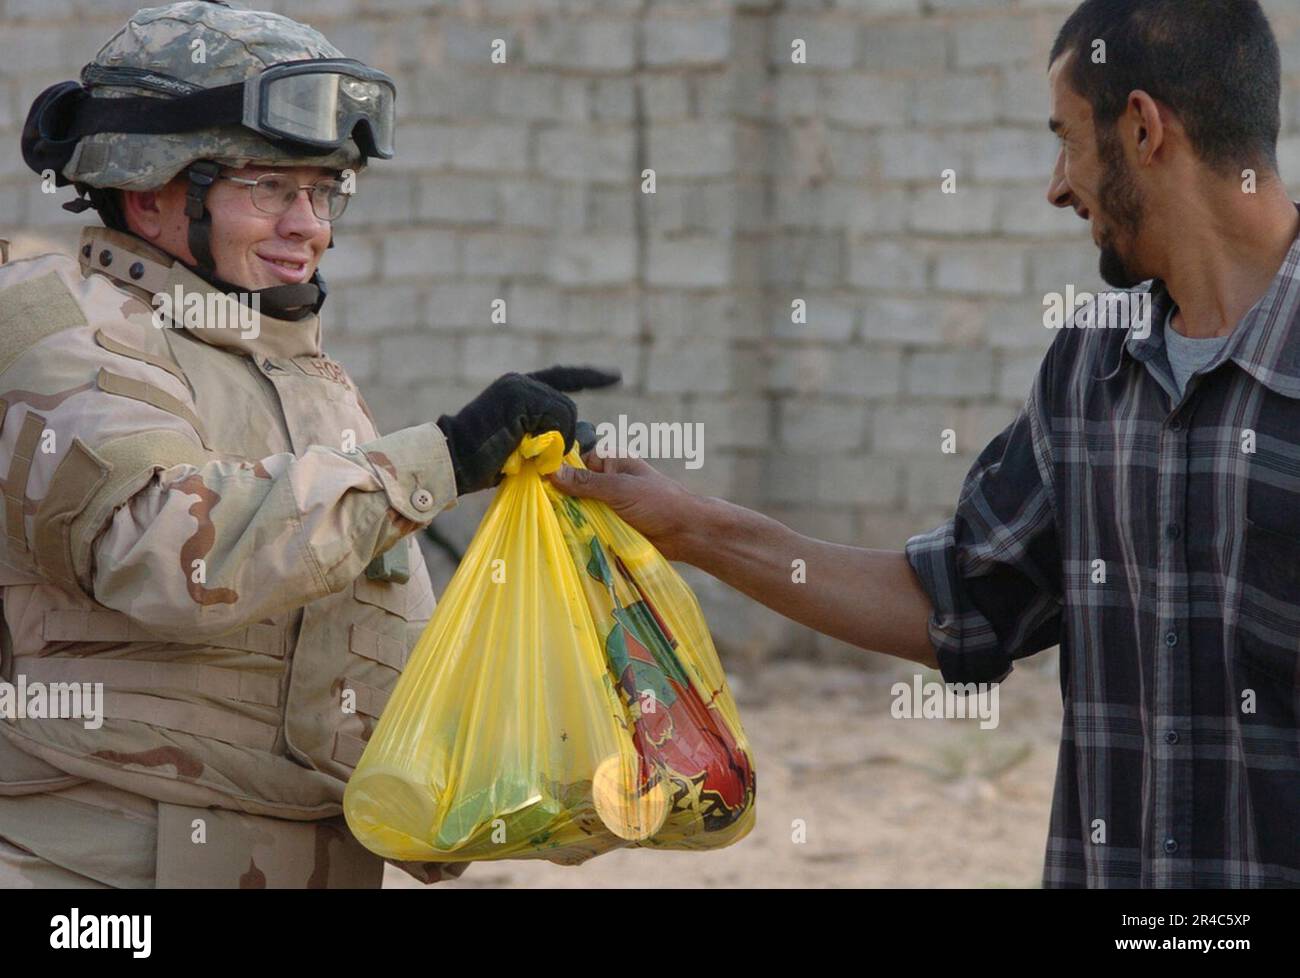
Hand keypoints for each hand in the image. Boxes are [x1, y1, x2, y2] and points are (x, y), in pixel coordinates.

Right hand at [437, 366, 619, 494]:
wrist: (453, 460)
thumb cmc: (481, 462)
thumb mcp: (522, 446)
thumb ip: (549, 437)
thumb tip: (588, 434)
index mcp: (519, 388)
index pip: (563, 377)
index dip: (590, 377)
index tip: (616, 376)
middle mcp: (520, 382)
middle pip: (567, 404)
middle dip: (566, 434)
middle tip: (544, 458)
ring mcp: (519, 387)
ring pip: (565, 411)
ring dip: (558, 440)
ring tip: (534, 457)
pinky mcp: (519, 397)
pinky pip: (557, 416)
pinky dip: (553, 438)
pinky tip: (532, 452)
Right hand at [548, 452, 704, 561]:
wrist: (686, 532)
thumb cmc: (659, 502)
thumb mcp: (619, 488)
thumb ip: (586, 482)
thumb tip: (551, 471)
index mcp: (610, 461)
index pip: (574, 462)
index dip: (557, 470)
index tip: (535, 481)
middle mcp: (606, 481)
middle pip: (572, 488)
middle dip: (560, 498)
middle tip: (539, 508)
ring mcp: (607, 505)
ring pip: (578, 509)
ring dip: (569, 518)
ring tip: (549, 524)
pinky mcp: (610, 526)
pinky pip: (588, 527)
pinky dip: (579, 532)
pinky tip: (563, 537)